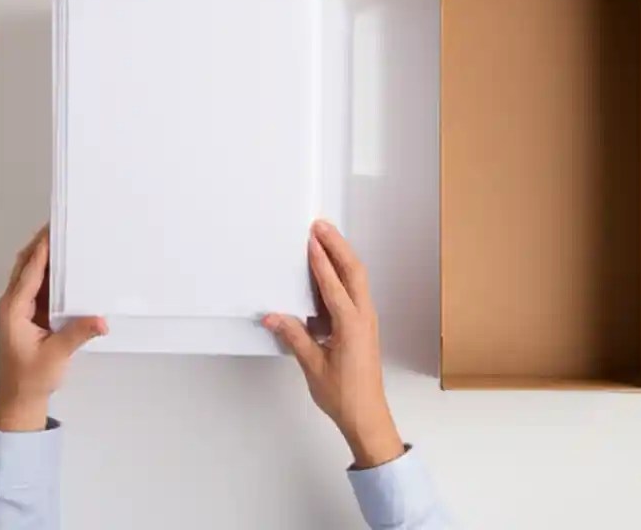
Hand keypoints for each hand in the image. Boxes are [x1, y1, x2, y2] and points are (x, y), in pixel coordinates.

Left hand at [0, 225, 106, 431]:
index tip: (53, 229)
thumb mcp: (56, 355)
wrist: (20, 399)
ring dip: (46, 257)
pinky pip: (39, 286)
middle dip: (41, 244)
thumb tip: (102, 319)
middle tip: (60, 225)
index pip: (28, 271)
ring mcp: (21, 309)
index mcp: (13, 309)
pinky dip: (51, 273)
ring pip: (31, 274)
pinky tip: (68, 268)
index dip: (41, 249)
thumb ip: (78, 334)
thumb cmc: (30, 378)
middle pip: (25, 265)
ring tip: (66, 239)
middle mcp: (13, 305)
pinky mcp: (31, 316)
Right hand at [263, 220, 404, 468]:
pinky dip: (345, 274)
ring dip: (343, 256)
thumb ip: (294, 337)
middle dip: (337, 246)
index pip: (334, 285)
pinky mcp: (365, 326)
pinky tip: (332, 271)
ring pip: (358, 278)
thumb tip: (273, 316)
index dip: (321, 260)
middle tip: (321, 226)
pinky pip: (356, 291)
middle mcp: (363, 317)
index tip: (311, 239)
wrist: (367, 414)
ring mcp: (367, 320)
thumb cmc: (343, 395)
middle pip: (353, 271)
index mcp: (351, 325)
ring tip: (327, 237)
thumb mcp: (313, 366)